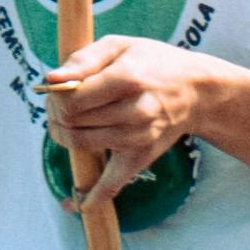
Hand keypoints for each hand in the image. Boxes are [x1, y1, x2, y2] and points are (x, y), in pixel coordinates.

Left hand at [42, 36, 207, 198]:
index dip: (54, 97)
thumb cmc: (153, 62)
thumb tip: (52, 79)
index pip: (70, 99)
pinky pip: (113, 184)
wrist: (197, 91)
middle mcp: (134, 111)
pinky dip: (92, 196)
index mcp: (127, 78)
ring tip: (71, 122)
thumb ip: (83, 59)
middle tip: (61, 106)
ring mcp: (138, 137)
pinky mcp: (140, 157)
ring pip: (80, 144)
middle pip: (71, 122)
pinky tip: (76, 204)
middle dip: (56, 114)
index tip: (57, 91)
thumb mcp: (119, 45)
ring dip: (64, 135)